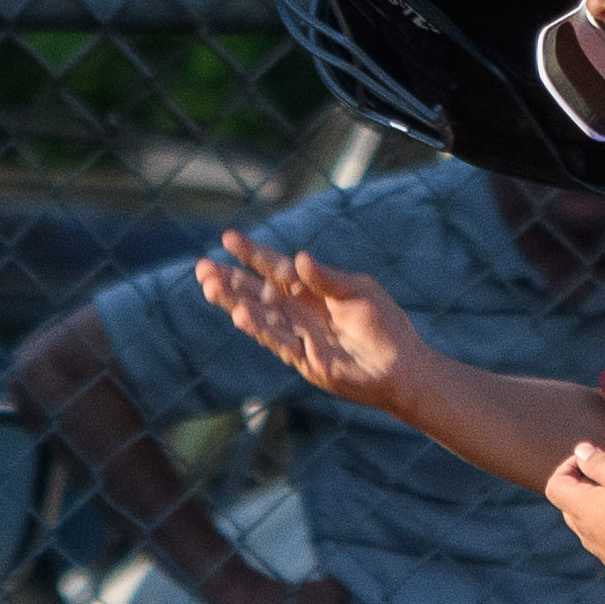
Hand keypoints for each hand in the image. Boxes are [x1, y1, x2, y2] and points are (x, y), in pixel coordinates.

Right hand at [195, 233, 431, 416]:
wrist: (402, 365)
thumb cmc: (384, 324)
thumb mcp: (358, 291)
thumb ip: (328, 278)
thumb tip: (300, 259)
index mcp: (310, 289)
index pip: (274, 268)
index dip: (252, 254)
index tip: (228, 238)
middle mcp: (298, 312)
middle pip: (257, 292)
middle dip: (230, 280)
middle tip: (201, 268)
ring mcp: (299, 336)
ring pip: (260, 316)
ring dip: (235, 302)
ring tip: (210, 287)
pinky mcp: (305, 360)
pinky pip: (278, 341)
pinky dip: (259, 328)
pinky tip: (239, 314)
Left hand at [544, 439, 604, 589]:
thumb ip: (599, 461)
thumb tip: (581, 452)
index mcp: (581, 508)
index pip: (555, 486)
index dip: (567, 468)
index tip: (590, 461)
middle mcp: (586, 534)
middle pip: (572, 509)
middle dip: (586, 490)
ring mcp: (604, 556)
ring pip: (594, 531)